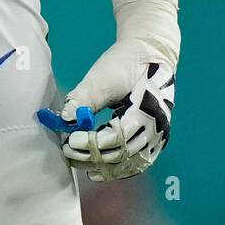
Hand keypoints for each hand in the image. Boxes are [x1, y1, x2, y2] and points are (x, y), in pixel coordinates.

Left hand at [39, 50, 174, 181]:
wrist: (149, 54)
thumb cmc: (125, 63)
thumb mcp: (102, 77)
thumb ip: (83, 99)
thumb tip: (65, 119)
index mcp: (146, 110)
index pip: (116, 138)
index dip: (91, 143)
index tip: (70, 140)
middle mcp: (157, 127)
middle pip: (123, 154)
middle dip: (92, 156)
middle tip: (68, 152)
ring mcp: (158, 135)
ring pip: (131, 162)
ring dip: (104, 167)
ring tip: (80, 164)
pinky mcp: (154, 138)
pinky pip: (138, 161)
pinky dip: (119, 168)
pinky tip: (100, 170)